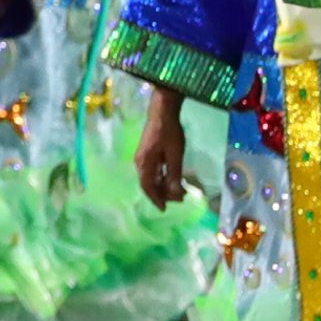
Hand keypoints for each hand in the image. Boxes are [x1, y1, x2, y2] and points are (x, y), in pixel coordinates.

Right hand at [134, 87, 191, 207]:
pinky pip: (153, 171)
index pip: (147, 187)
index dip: (156, 199)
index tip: (164, 209)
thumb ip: (174, 175)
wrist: (162, 111)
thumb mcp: (175, 155)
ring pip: (151, 178)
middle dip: (163, 193)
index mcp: (144, 163)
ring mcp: (143, 158)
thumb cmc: (169, 133)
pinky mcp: (147, 153)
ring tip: (179, 190)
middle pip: (149, 184)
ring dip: (164, 186)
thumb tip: (176, 194)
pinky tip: (172, 179)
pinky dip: (162, 177)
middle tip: (180, 198)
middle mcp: (140, 162)